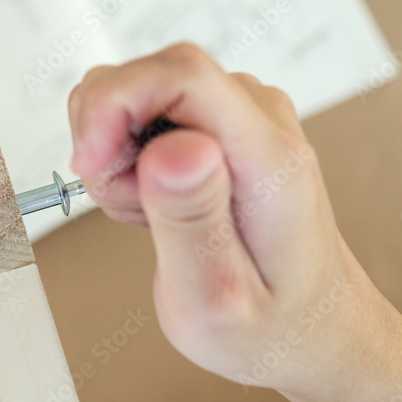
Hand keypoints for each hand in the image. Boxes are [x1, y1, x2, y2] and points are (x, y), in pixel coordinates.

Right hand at [67, 43, 387, 398]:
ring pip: (142, 90)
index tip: (88, 163)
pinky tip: (154, 203)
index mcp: (269, 159)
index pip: (183, 75)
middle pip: (152, 75)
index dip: (115, 103)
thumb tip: (172, 147)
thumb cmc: (270, 326)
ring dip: (117, 152)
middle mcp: (262, 119)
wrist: (313, 327)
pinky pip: (150, 107)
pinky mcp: (225, 120)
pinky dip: (129, 153)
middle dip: (108, 137)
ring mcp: (244, 114)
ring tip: (146, 216)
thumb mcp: (216, 299)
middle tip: (125, 209)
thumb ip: (191, 221)